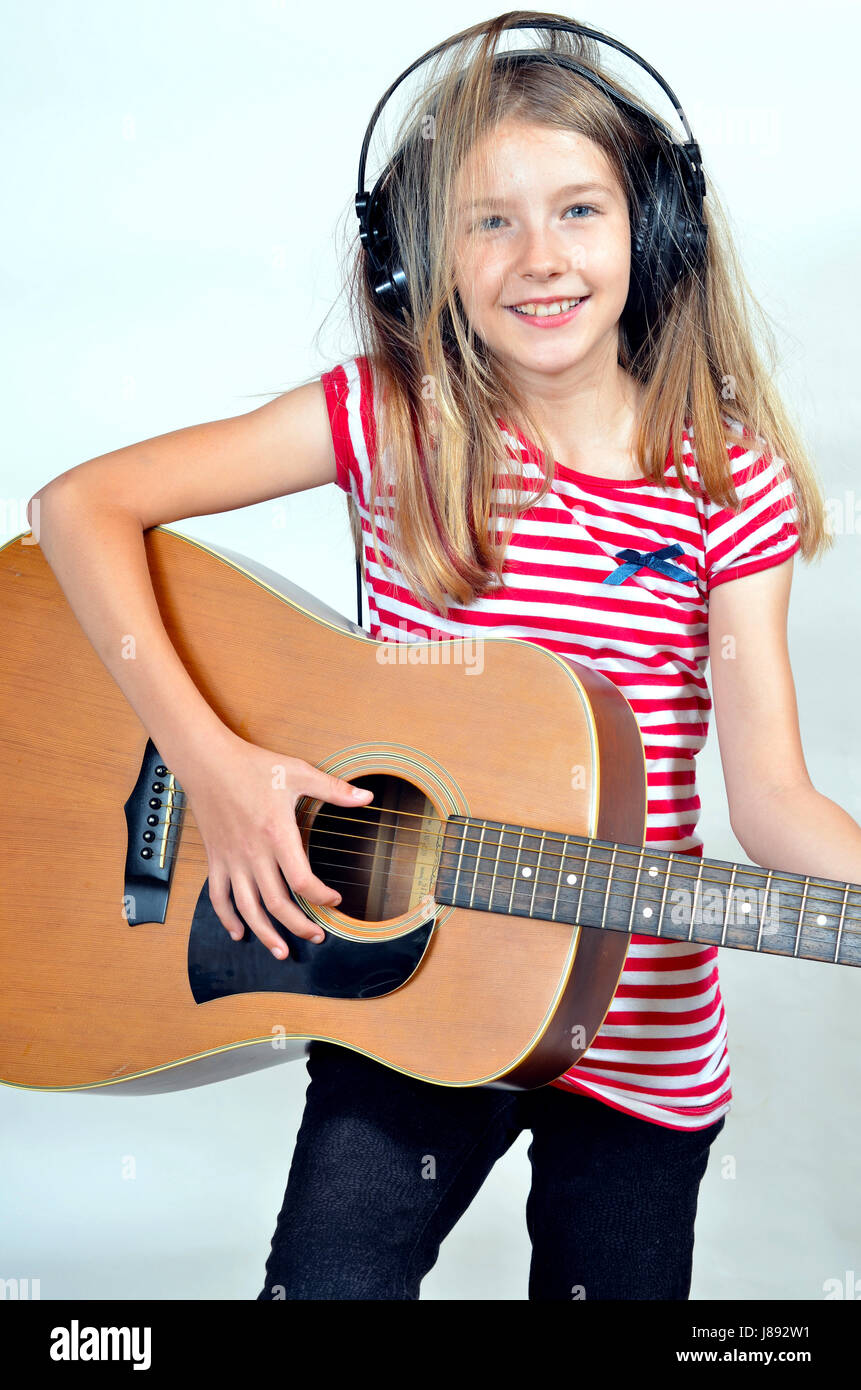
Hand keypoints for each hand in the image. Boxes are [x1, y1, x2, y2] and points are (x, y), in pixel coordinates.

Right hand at [179, 733, 372, 958]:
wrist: (207, 761)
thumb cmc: (253, 766)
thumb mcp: (298, 773)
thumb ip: (334, 789)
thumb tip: (367, 796)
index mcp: (277, 835)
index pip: (302, 881)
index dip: (321, 897)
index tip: (335, 900)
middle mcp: (253, 854)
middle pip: (277, 904)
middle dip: (299, 926)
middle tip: (317, 937)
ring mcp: (231, 859)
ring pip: (248, 908)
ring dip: (265, 934)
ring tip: (281, 952)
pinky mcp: (215, 859)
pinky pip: (218, 896)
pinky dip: (227, 918)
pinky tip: (239, 932)